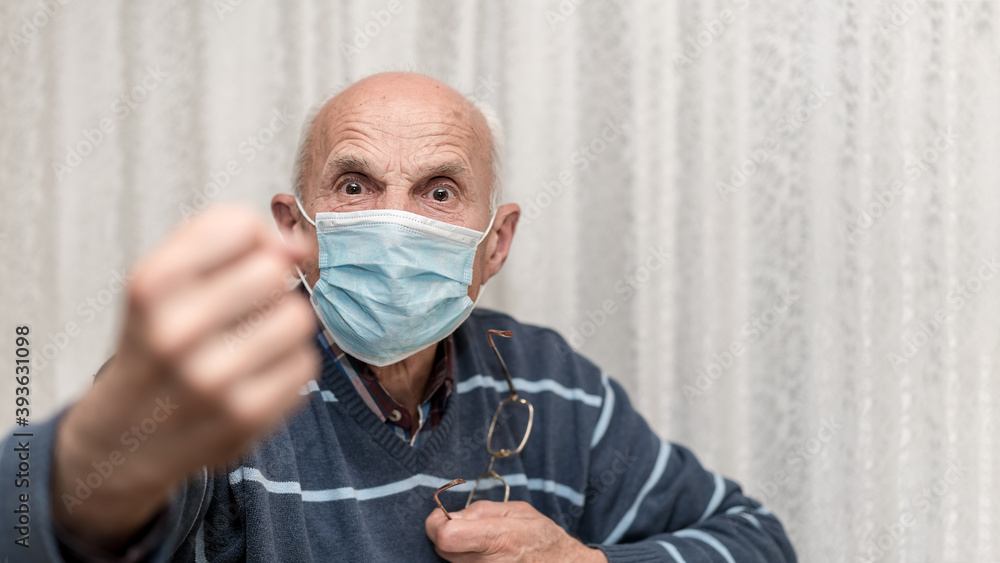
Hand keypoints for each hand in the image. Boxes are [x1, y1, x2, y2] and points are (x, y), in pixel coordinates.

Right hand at [51, 205, 318, 548]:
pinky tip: (258, 374)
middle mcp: (176, 331)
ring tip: (254, 339)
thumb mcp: (161, 283)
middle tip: (248, 306)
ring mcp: (212, 379)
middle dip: (270, 282)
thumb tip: (297, 245)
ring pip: (298, 317)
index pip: (240, 226)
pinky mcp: (245, 417)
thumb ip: (224, 243)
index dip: (254, 238)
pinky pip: (305, 363)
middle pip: (273, 270)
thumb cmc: (155, 345)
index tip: (243, 259)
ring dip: (285, 324)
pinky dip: (290, 364)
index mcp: (150, 285)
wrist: (121, 441)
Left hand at [425, 500, 606, 562]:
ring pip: (450, 561)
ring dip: (456, 548)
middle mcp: (487, 562)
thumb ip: (480, 511)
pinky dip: (466, 560)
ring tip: (480, 542)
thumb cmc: (542, 538)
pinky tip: (483, 554)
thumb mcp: (517, 510)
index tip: (443, 515)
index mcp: (497, 537)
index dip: (437, 522)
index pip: (445, 535)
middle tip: (465, 526)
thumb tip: (451, 515)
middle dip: (445, 533)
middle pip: (441, 549)